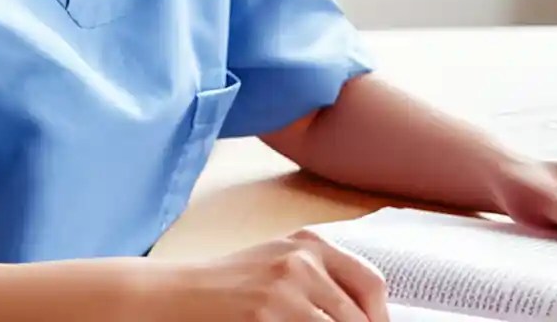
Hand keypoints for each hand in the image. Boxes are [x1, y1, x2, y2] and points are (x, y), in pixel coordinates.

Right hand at [158, 228, 390, 321]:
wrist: (178, 294)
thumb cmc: (231, 286)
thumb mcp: (280, 266)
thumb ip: (322, 281)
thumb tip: (369, 315)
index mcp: (311, 243)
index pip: (371, 283)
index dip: (379, 317)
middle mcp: (302, 259)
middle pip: (359, 317)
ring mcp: (285, 289)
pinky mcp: (267, 317)